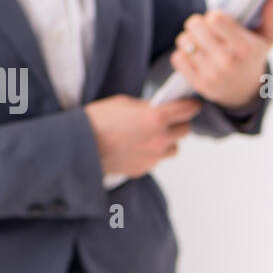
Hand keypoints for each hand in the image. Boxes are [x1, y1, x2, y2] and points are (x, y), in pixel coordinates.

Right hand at [83, 94, 200, 178]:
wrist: (79, 147)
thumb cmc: (97, 121)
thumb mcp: (123, 103)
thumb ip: (146, 107)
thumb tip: (158, 108)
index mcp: (156, 118)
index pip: (187, 111)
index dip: (191, 105)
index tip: (193, 104)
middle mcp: (159, 139)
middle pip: (185, 131)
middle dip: (180, 124)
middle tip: (170, 119)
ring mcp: (153, 156)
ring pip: (174, 149)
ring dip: (168, 141)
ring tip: (153, 135)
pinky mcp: (144, 168)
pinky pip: (157, 160)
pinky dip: (152, 153)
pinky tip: (137, 146)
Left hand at [168, 0, 272, 107]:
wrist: (246, 93)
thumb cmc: (254, 57)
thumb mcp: (268, 37)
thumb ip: (272, 13)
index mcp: (244, 47)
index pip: (215, 18)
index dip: (214, 15)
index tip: (219, 21)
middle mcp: (227, 62)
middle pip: (194, 25)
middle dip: (199, 23)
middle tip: (207, 30)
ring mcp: (211, 74)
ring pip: (184, 40)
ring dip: (189, 38)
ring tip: (201, 42)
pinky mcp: (198, 84)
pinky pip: (178, 58)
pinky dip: (183, 54)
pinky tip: (195, 56)